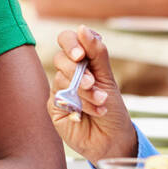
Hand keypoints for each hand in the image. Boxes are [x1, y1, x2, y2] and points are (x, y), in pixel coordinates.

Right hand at [48, 25, 136, 163]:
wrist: (112, 140)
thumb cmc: (113, 110)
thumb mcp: (108, 79)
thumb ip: (97, 53)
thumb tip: (83, 28)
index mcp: (83, 61)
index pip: (68, 40)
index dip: (71, 43)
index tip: (81, 55)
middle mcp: (69, 73)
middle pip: (61, 58)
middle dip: (78, 71)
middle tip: (91, 83)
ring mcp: (60, 89)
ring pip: (62, 78)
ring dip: (84, 91)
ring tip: (100, 103)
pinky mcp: (54, 106)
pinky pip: (58, 96)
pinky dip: (78, 103)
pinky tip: (90, 113)